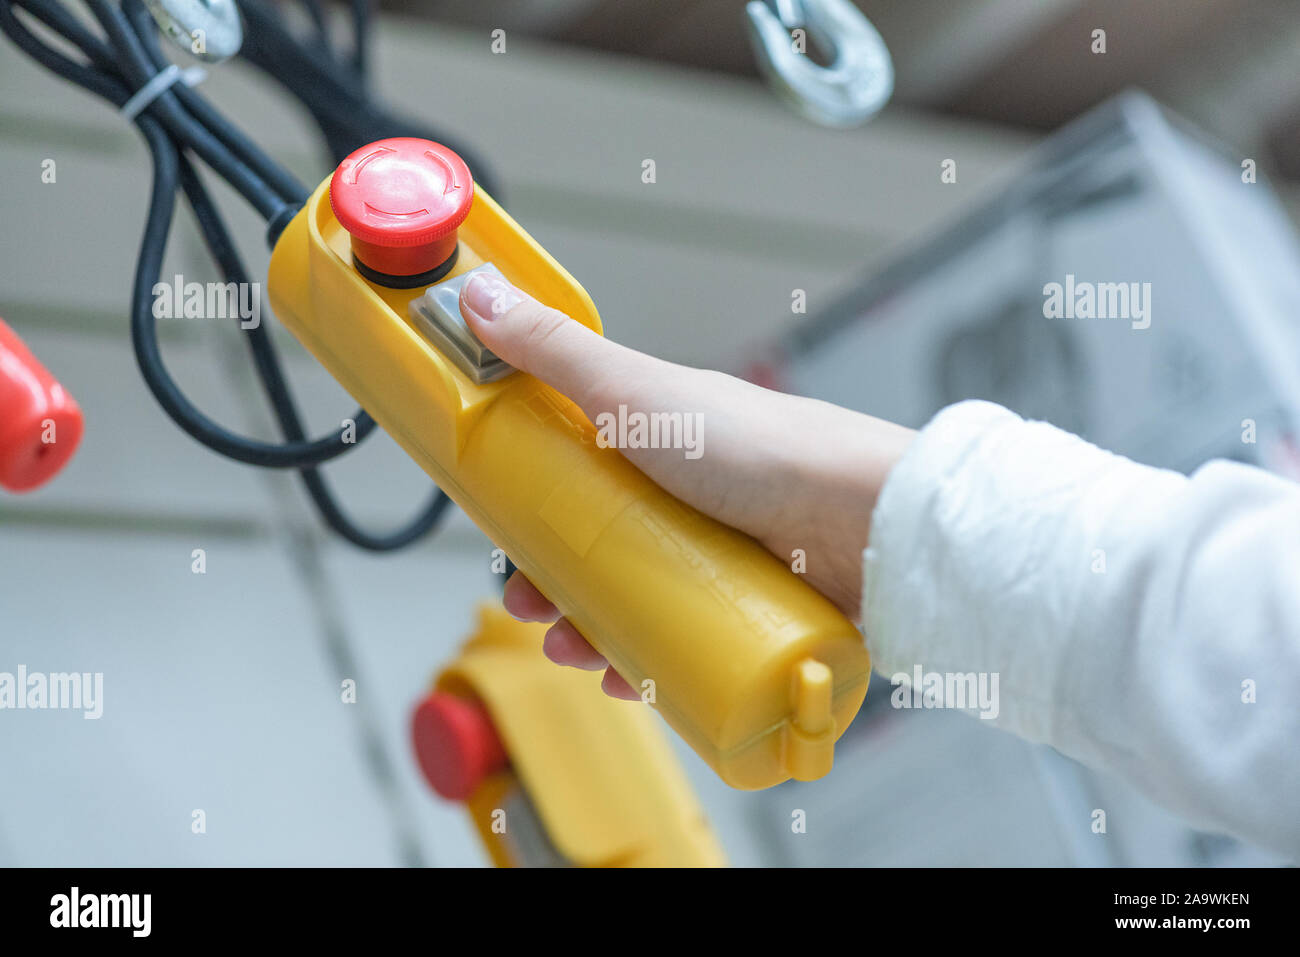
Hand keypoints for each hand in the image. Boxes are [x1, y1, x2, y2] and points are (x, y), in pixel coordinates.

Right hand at [459, 274, 913, 698]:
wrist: (867, 522)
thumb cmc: (762, 449)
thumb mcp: (638, 392)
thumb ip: (556, 352)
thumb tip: (477, 297)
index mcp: (660, 441)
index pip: (576, 480)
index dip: (533, 513)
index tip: (504, 545)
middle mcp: (691, 496)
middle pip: (602, 548)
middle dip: (555, 585)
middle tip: (533, 610)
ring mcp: (724, 554)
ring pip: (639, 601)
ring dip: (593, 632)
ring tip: (575, 654)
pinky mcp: (754, 607)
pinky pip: (688, 642)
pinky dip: (651, 663)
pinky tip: (630, 679)